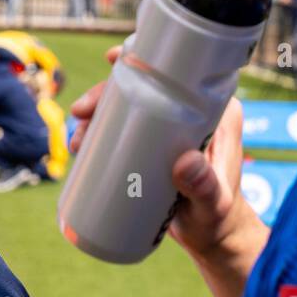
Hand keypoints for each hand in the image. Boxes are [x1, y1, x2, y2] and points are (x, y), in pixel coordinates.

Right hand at [70, 47, 266, 296]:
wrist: (212, 237)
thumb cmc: (219, 218)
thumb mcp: (212, 202)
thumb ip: (204, 186)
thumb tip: (183, 163)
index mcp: (215, 114)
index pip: (178, 76)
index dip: (144, 62)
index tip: (113, 60)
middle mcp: (191, 116)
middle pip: (144, 91)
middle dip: (105, 95)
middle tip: (81, 114)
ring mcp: (170, 132)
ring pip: (128, 111)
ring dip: (96, 115)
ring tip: (77, 140)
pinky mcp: (154, 149)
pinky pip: (124, 131)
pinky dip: (100, 131)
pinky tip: (81, 140)